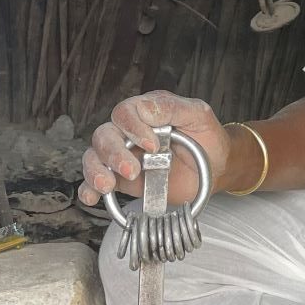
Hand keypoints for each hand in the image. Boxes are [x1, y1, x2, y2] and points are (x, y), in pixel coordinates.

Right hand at [79, 91, 230, 208]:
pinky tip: (93, 197)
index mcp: (146, 111)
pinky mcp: (123, 180)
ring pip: (94, 156)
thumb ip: (172, 107)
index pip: (125, 112)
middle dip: (113, 153)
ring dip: (96, 170)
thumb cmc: (206, 136)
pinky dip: (89, 189)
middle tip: (132, 170)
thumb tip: (145, 108)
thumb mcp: (198, 115)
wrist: (216, 166)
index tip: (152, 145)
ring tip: (107, 185)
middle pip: (104, 135)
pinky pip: (96, 183)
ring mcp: (123, 156)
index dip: (132, 127)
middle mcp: (129, 132)